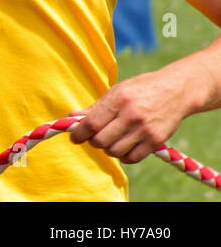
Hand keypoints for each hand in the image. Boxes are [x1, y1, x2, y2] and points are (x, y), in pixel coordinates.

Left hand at [67, 68, 193, 163]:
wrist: (176, 90)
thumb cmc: (140, 89)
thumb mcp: (116, 91)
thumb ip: (94, 107)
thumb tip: (71, 116)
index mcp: (118, 99)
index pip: (91, 123)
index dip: (78, 133)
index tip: (74, 137)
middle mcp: (131, 115)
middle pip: (101, 140)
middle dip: (93, 141)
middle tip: (94, 137)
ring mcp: (145, 129)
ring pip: (115, 151)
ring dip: (107, 149)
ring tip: (109, 141)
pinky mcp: (157, 140)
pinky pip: (133, 158)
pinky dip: (123, 157)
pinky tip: (123, 148)